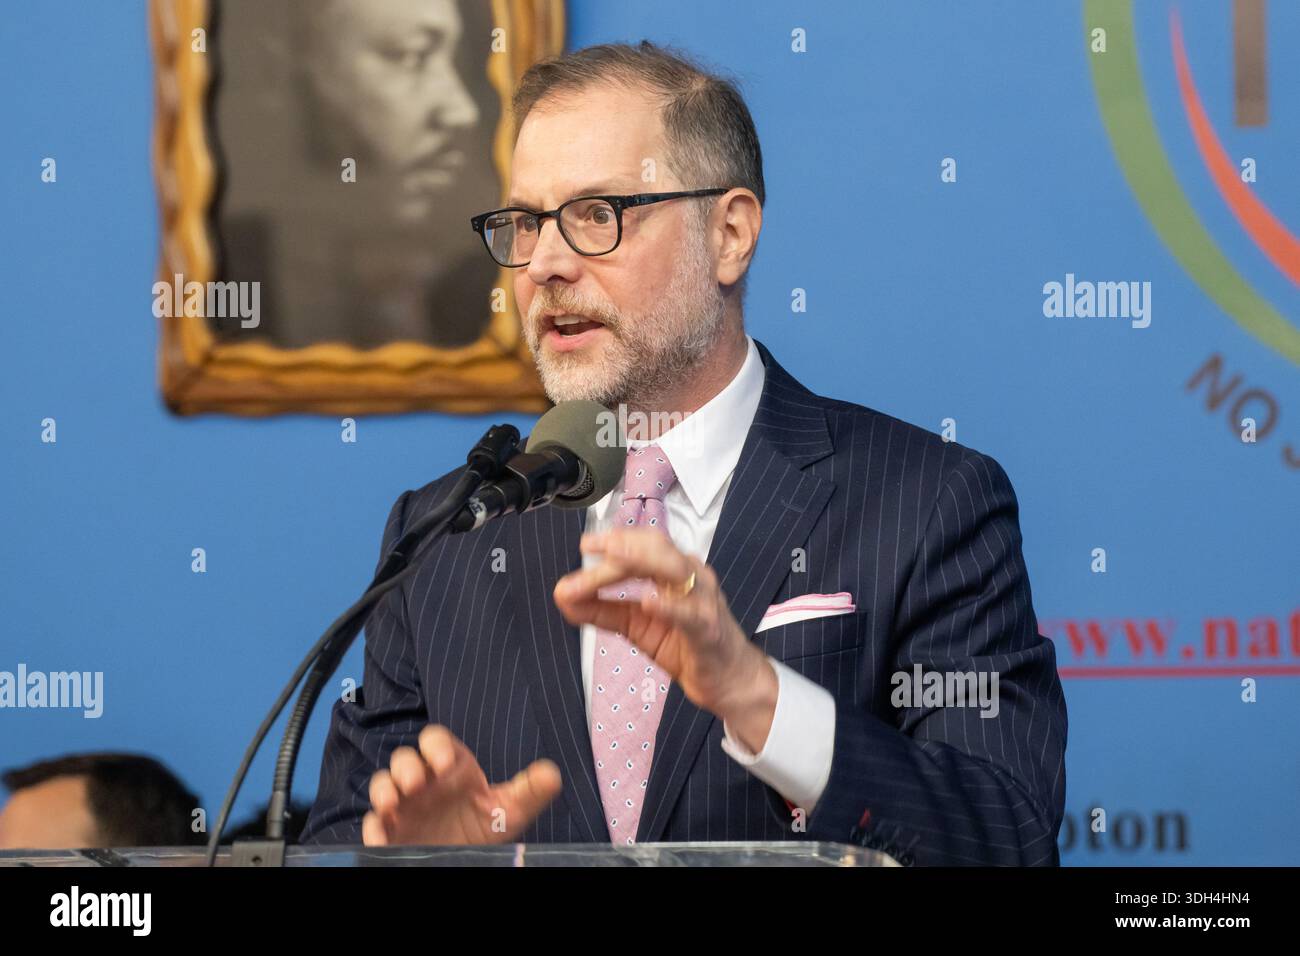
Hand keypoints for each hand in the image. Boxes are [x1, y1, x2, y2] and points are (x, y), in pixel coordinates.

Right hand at [362, 724, 561, 845]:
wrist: (469, 858)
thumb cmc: (487, 826)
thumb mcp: (510, 811)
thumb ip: (529, 791)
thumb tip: (552, 773)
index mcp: (451, 768)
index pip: (437, 742)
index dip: (435, 746)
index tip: (443, 763)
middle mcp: (424, 782)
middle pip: (405, 759)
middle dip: (406, 766)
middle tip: (416, 783)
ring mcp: (404, 806)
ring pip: (383, 783)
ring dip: (384, 789)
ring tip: (392, 803)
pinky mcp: (391, 831)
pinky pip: (373, 823)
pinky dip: (373, 827)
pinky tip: (381, 836)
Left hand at [553, 527, 777, 750]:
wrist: (728, 680)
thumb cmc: (685, 644)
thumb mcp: (636, 625)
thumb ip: (601, 609)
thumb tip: (562, 596)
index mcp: (674, 570)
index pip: (642, 548)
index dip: (613, 543)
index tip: (585, 545)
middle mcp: (692, 576)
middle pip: (656, 549)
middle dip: (621, 547)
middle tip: (590, 546)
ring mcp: (703, 601)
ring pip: (674, 570)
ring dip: (641, 561)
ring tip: (614, 558)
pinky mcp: (708, 629)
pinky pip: (690, 613)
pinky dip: (669, 606)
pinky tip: (649, 602)